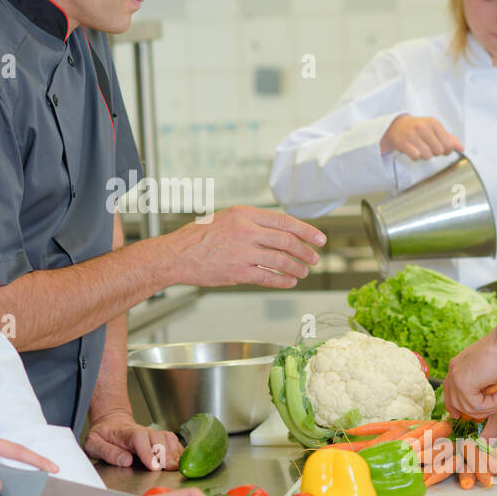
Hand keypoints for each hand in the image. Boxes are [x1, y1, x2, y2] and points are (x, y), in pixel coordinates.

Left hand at [84, 408, 182, 469]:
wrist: (112, 424)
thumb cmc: (104, 436)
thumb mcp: (94, 443)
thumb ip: (108, 452)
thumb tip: (125, 460)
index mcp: (125, 433)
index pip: (139, 438)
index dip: (148, 451)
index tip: (153, 466)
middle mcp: (142, 431)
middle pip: (158, 437)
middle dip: (165, 454)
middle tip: (169, 469)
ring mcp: (152, 433)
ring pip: (168, 438)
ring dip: (174, 453)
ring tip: (176, 467)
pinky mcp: (160, 438)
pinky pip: (173, 441)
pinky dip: (179, 451)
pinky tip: (180, 462)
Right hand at [167, 205, 325, 289]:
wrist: (177, 255)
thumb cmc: (199, 237)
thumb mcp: (226, 218)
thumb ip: (251, 222)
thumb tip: (278, 230)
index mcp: (244, 214)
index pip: (284, 221)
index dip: (306, 230)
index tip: (319, 238)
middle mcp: (246, 231)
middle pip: (287, 241)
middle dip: (305, 251)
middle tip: (315, 258)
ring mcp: (243, 252)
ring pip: (281, 260)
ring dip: (296, 267)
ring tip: (303, 272)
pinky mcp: (238, 272)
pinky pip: (268, 277)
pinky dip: (282, 280)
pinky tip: (289, 281)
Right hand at [379, 114, 462, 160]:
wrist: (395, 126)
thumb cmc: (417, 128)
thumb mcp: (434, 128)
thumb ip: (449, 138)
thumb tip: (461, 148)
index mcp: (433, 123)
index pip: (449, 144)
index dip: (446, 150)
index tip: (441, 147)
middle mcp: (423, 127)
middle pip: (439, 151)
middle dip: (435, 152)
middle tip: (428, 147)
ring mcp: (412, 135)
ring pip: (427, 155)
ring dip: (424, 155)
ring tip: (420, 148)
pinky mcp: (403, 143)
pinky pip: (416, 156)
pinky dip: (415, 157)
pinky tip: (412, 151)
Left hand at [443, 331, 496, 419]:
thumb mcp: (489, 372)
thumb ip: (479, 385)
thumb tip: (475, 406)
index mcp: (457, 366)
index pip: (448, 390)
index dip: (452, 406)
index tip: (457, 416)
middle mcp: (453, 370)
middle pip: (455, 403)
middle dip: (477, 410)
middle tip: (496, 402)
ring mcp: (456, 376)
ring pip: (468, 408)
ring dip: (489, 406)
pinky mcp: (463, 383)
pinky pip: (476, 406)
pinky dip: (493, 403)